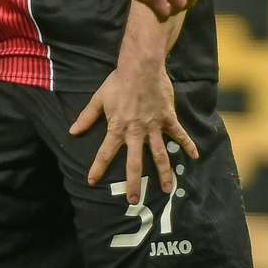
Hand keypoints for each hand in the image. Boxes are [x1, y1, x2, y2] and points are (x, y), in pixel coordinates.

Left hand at [70, 60, 197, 203]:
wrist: (141, 67)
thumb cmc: (118, 81)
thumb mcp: (99, 98)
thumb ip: (86, 117)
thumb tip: (72, 132)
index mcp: (118, 128)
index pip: (105, 152)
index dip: (98, 168)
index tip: (92, 182)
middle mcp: (136, 132)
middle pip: (134, 162)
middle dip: (133, 182)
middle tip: (133, 200)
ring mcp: (154, 126)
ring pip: (160, 154)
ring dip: (164, 173)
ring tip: (167, 189)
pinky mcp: (167, 118)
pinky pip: (179, 134)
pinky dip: (188, 144)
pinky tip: (195, 156)